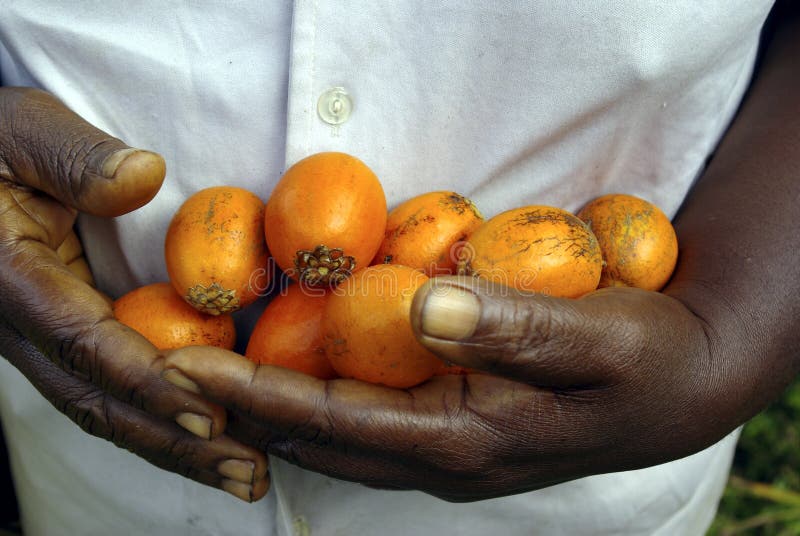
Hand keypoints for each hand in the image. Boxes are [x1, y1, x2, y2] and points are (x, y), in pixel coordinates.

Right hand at [0, 87, 267, 501]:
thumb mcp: (22, 129)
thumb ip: (76, 157)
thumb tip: (145, 178)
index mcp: (8, 277)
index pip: (84, 343)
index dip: (148, 383)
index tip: (212, 415)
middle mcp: (16, 325)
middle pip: (98, 401)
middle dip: (174, 444)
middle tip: (248, 474)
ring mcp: (31, 339)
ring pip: (100, 408)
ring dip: (172, 448)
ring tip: (242, 476)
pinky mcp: (53, 337)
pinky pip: (102, 391)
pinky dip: (154, 420)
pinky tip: (205, 438)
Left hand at [161, 275, 738, 501]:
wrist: (680, 384)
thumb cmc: (643, 358)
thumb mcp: (592, 334)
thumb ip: (510, 324)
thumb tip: (423, 305)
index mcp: (465, 440)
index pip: (335, 422)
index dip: (256, 395)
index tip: (185, 369)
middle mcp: (444, 457)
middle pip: (321, 442)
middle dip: (244, 411)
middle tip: (172, 376)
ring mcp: (448, 450)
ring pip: (339, 438)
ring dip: (273, 409)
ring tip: (212, 377)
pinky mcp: (457, 429)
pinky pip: (369, 420)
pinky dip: (320, 400)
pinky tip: (297, 370)